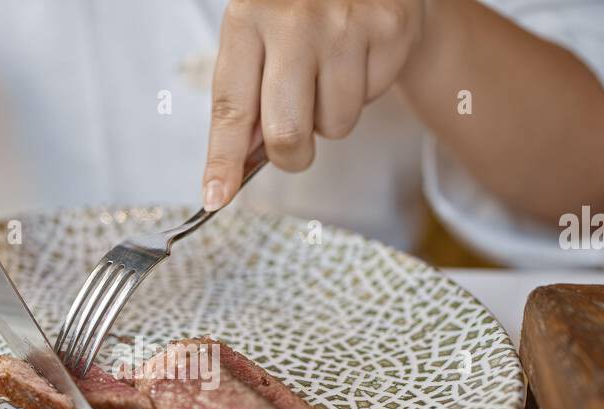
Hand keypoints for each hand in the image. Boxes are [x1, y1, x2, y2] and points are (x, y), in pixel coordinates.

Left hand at [202, 0, 425, 209]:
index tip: (216, 195)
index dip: (224, 160)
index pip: (231, 108)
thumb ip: (245, 97)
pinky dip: (363, 89)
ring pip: (335, 124)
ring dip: (331, 115)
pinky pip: (370, 99)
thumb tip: (235, 165)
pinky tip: (358, 55)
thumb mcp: (259, 39)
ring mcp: (343, 24)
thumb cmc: (300, 16)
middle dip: (291, 155)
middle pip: (287, 133)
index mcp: (247, 19)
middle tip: (295, 144)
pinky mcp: (387, 29)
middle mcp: (292, 20)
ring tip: (331, 72)